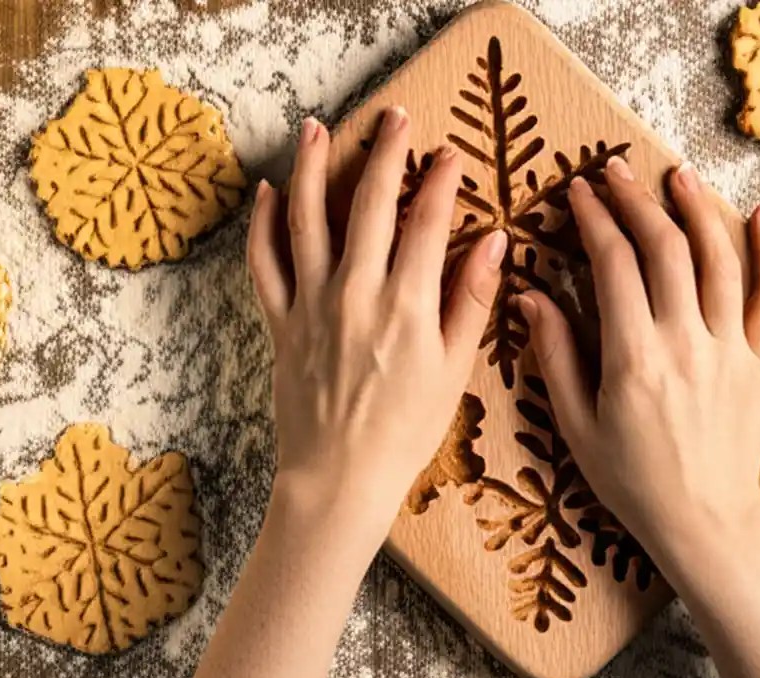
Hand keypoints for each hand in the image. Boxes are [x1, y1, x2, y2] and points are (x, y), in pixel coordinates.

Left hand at [246, 109, 504, 526]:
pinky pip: (264, 262)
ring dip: (312, 167)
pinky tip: (268, 193)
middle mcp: (355, 292)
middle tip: (394, 117)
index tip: (452, 153)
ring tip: (316, 126)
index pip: (429, 223)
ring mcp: (311, 304)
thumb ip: (473, 300)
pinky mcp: (280, 321)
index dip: (442, 181)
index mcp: (407, 305)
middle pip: (369, 204)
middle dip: (385, 153)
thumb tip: (496, 242)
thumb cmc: (405, 431)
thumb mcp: (455, 369)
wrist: (339, 478)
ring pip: (307, 219)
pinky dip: (263, 224)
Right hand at [516, 156, 759, 559]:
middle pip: (664, 247)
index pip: (613, 264)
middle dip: (635, 200)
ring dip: (695, 208)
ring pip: (717, 258)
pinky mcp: (758, 360)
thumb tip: (530, 296)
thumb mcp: (576, 426)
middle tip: (613, 170)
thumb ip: (556, 356)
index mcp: (633, 358)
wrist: (703, 523)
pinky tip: (759, 212)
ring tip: (676, 174)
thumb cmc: (632, 482)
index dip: (593, 219)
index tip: (577, 190)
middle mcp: (685, 341)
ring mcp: (729, 348)